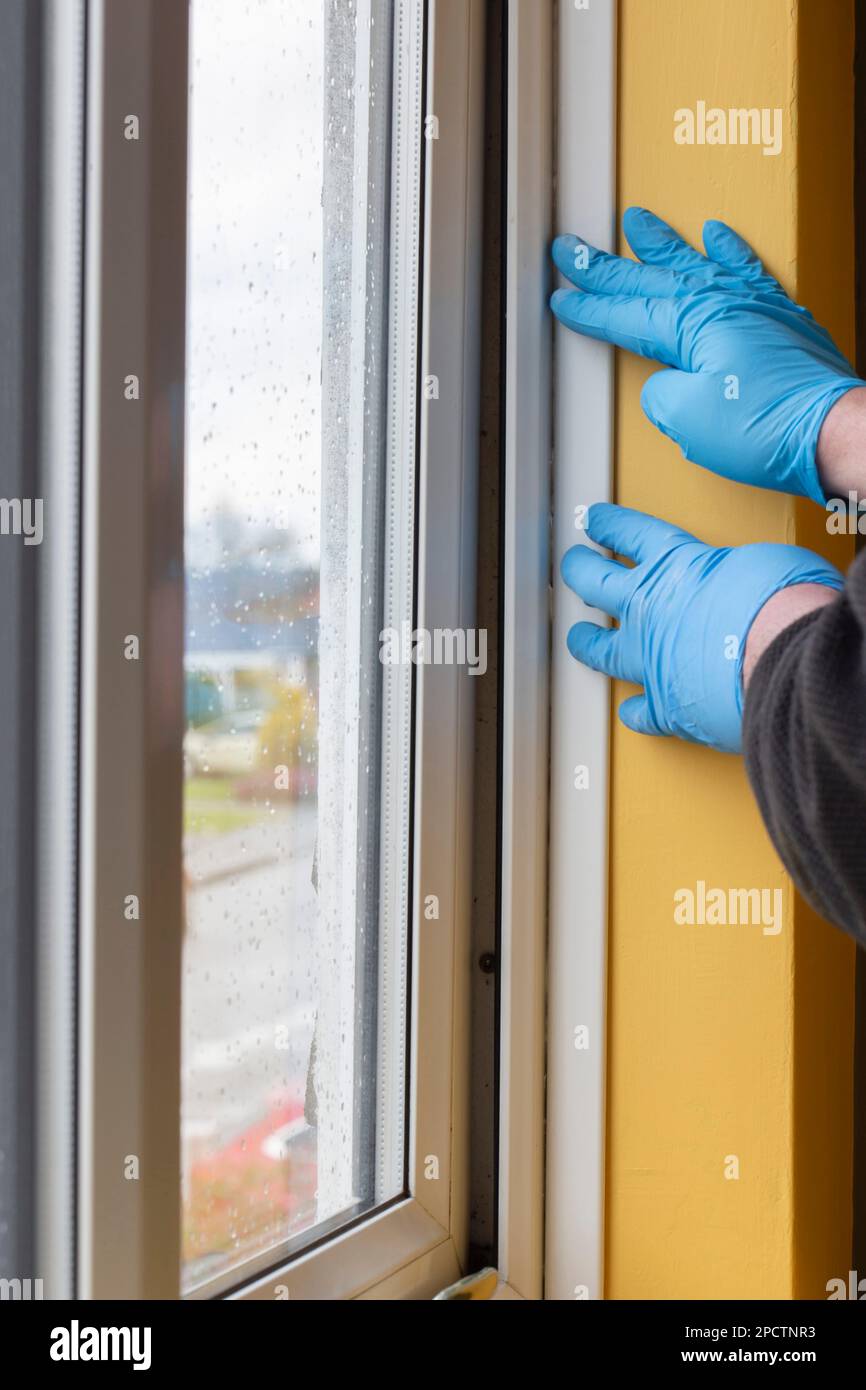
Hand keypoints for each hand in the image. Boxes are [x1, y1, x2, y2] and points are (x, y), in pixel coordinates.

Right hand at [550, 208, 862, 502]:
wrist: (829, 430)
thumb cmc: (766, 427)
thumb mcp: (687, 420)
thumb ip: (661, 394)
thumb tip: (666, 385)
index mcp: (692, 323)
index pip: (626, 314)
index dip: (590, 308)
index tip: (563, 298)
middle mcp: (720, 303)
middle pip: (649, 280)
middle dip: (606, 268)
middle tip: (572, 249)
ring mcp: (752, 305)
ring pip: (693, 263)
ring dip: (660, 245)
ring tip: (637, 223)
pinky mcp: (777, 318)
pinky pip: (745, 268)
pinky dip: (727, 249)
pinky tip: (716, 234)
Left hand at [561, 503, 842, 752]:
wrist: (784, 657)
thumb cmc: (782, 603)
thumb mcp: (763, 558)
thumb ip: (737, 569)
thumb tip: (743, 579)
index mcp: (675, 564)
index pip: (630, 535)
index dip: (608, 526)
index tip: (594, 521)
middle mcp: (650, 609)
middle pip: (594, 584)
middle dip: (578, 571)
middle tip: (572, 566)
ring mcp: (650, 658)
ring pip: (600, 650)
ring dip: (586, 642)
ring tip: (579, 638)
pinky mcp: (666, 704)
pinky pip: (640, 711)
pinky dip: (636, 712)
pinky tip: (632, 711)